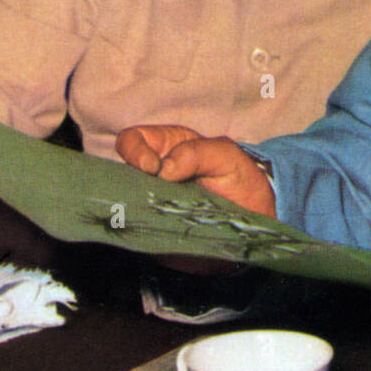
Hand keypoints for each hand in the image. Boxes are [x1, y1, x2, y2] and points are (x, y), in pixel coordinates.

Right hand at [115, 125, 274, 217]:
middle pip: (118, 172)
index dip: (134, 150)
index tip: (153, 168)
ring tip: (157, 213)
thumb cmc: (240, 181)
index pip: (132, 140)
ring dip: (133, 207)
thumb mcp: (227, 157)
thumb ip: (198, 153)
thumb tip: (163, 169)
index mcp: (167, 147)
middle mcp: (152, 174)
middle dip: (129, 182)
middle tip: (153, 194)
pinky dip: (138, 229)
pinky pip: (132, 229)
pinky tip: (155, 230)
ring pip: (122, 201)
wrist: (252, 225)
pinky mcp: (152, 230)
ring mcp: (150, 202)